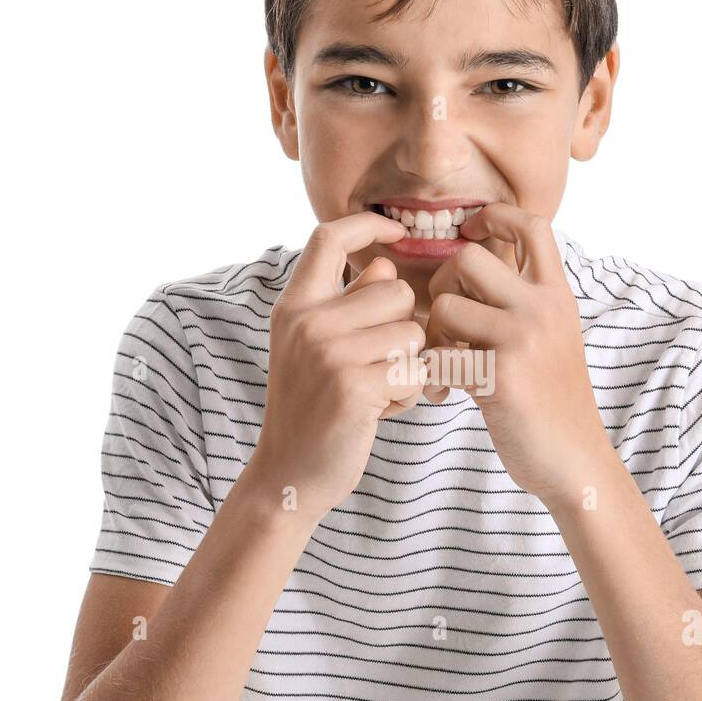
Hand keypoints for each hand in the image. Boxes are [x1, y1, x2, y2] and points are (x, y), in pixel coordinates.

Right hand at [251, 212, 426, 515]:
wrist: (287, 476)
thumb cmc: (312, 411)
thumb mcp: (318, 350)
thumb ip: (349, 305)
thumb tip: (384, 265)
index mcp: (293, 307)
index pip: (327, 238)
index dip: (367, 224)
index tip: (395, 230)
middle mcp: (307, 322)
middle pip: (394, 290)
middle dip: (403, 328)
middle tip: (379, 367)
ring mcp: (329, 353)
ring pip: (412, 332)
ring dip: (407, 367)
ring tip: (377, 392)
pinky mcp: (355, 386)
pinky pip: (414, 372)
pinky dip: (407, 396)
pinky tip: (379, 413)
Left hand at [421, 204, 610, 505]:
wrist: (576, 461)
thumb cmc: (553, 403)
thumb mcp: (553, 338)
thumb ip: (524, 303)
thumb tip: (474, 266)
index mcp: (557, 296)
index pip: (532, 225)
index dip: (495, 216)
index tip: (472, 232)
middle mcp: (543, 309)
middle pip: (467, 259)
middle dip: (444, 287)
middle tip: (447, 324)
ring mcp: (522, 341)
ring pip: (443, 305)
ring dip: (433, 335)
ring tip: (448, 364)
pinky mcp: (499, 377)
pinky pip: (439, 356)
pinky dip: (432, 376)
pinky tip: (446, 395)